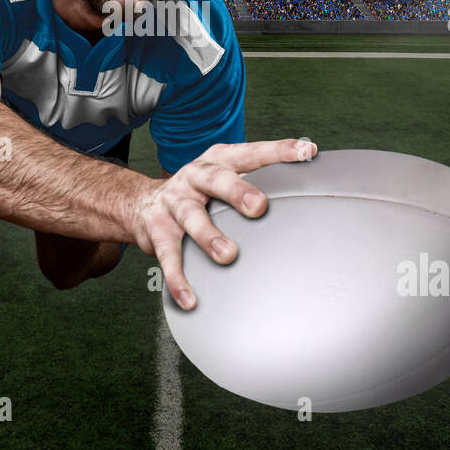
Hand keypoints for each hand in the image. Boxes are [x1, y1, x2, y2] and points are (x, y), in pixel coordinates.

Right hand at [130, 138, 317, 309]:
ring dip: (209, 235)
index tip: (305, 152)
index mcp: (218, 160)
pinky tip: (190, 299)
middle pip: (217, 179)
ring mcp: (174, 203)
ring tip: (228, 255)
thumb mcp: (224, 176)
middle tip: (260, 206)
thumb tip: (308, 188)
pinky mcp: (157, 231)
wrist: (140, 204)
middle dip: (238, 191)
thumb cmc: (199, 192)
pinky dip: (179, 279)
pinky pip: (169, 256)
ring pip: (191, 217)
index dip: (278, 151)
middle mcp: (194, 177)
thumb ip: (256, 179)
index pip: (251, 153)